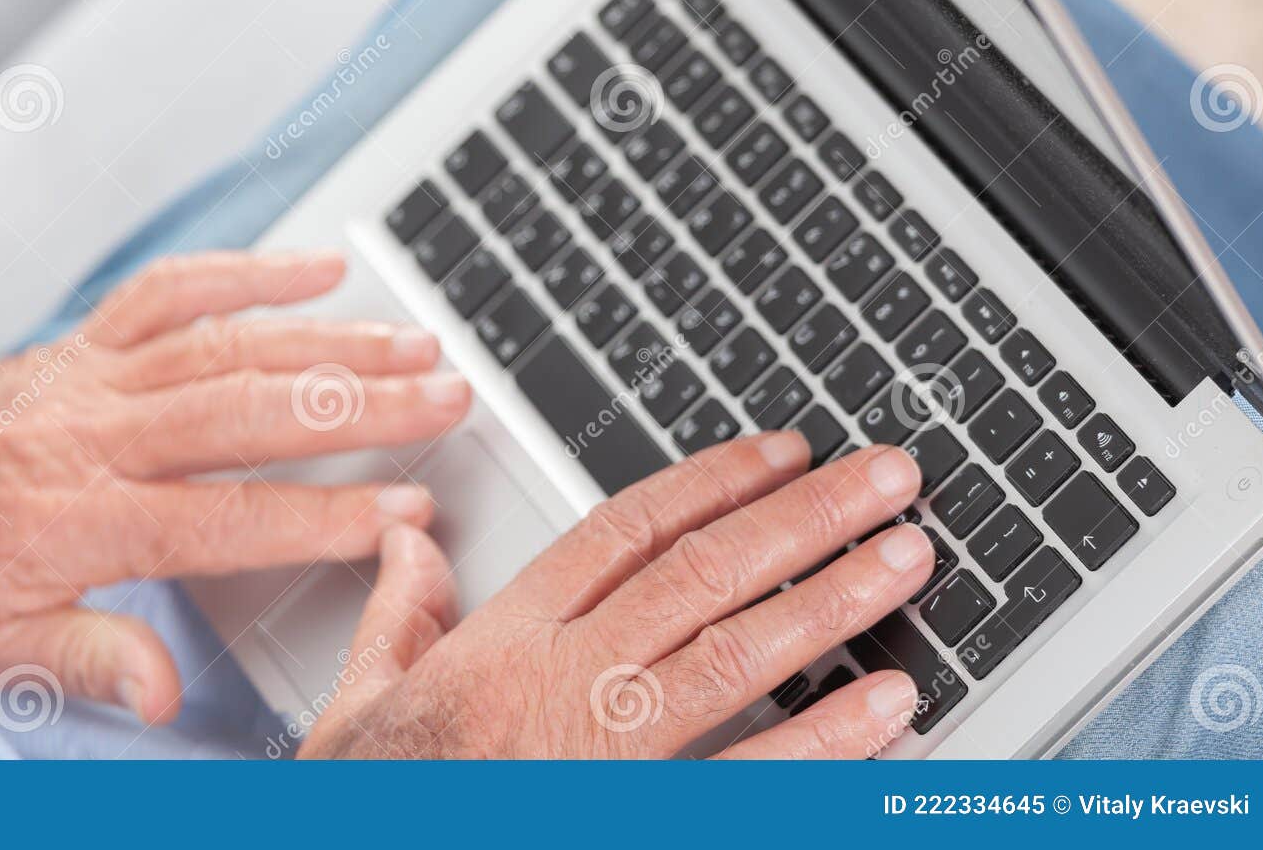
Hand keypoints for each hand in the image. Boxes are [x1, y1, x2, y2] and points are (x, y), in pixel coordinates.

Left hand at [0, 250, 470, 722]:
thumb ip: (87, 660)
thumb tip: (167, 687)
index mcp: (76, 518)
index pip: (230, 518)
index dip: (328, 516)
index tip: (407, 515)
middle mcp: (93, 434)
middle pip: (248, 410)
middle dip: (362, 403)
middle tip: (446, 397)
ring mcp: (89, 376)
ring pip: (227, 344)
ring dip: (329, 339)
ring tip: (415, 340)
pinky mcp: (81, 344)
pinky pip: (169, 292)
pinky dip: (245, 275)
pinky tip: (314, 270)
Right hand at [301, 434, 932, 758]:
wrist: (355, 849)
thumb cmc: (373, 801)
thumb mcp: (359, 702)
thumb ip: (399, 612)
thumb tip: (407, 541)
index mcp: (506, 639)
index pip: (626, 530)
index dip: (714, 479)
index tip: (783, 452)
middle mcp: (563, 679)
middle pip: (702, 572)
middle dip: (805, 516)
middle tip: (888, 477)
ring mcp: (604, 752)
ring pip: (735, 651)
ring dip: (832, 598)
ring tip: (907, 556)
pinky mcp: (634, 814)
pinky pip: (746, 776)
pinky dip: (824, 741)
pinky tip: (889, 704)